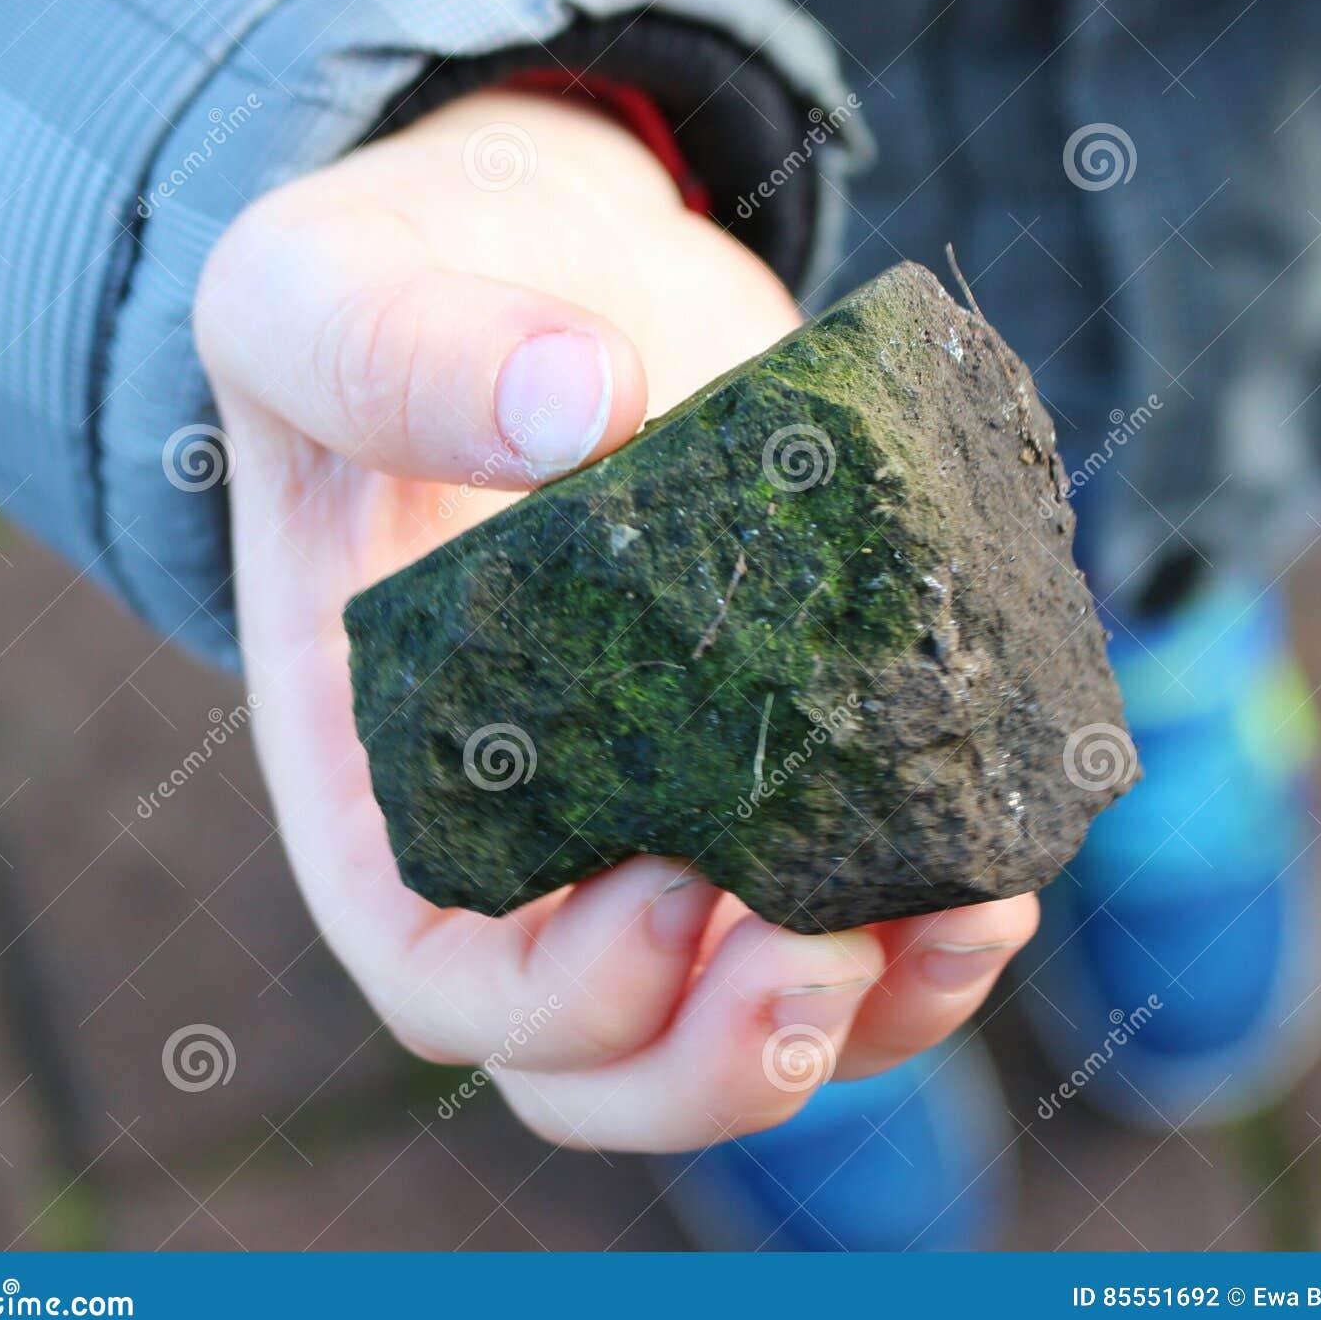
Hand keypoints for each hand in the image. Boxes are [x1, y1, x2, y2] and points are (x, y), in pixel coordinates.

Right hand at [194, 91, 1038, 1150]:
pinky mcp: (784, 744)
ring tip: (964, 918)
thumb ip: (395, 349)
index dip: (556, 993)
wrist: (550, 258)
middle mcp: (529, 827)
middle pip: (602, 1060)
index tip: (665, 882)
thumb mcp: (323, 286)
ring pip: (751, 1015)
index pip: (444, 980)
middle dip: (719, 1061)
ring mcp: (666, 802)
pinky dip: (934, 921)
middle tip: (828, 960)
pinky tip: (997, 860)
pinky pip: (857, 902)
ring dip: (871, 1016)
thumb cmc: (400, 282)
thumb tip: (585, 404)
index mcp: (387, 775)